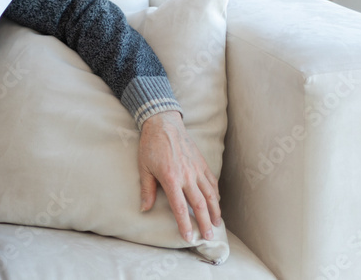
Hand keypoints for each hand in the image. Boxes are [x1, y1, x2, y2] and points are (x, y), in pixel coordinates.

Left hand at [138, 110, 221, 242]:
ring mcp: (197, 169)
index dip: (184, 224)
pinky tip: (216, 202)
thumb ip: (146, 189)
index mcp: (171, 179)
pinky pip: (212, 182)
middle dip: (204, 222)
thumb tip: (144, 208)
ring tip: (217, 224)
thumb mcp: (144, 168)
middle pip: (199, 204)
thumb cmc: (150, 145)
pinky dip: (216, 194)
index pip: (179, 207)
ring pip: (210, 195)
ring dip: (215, 211)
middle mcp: (187, 176)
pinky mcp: (202, 163)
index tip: (188, 237)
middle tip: (208, 236)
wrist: (163, 123)